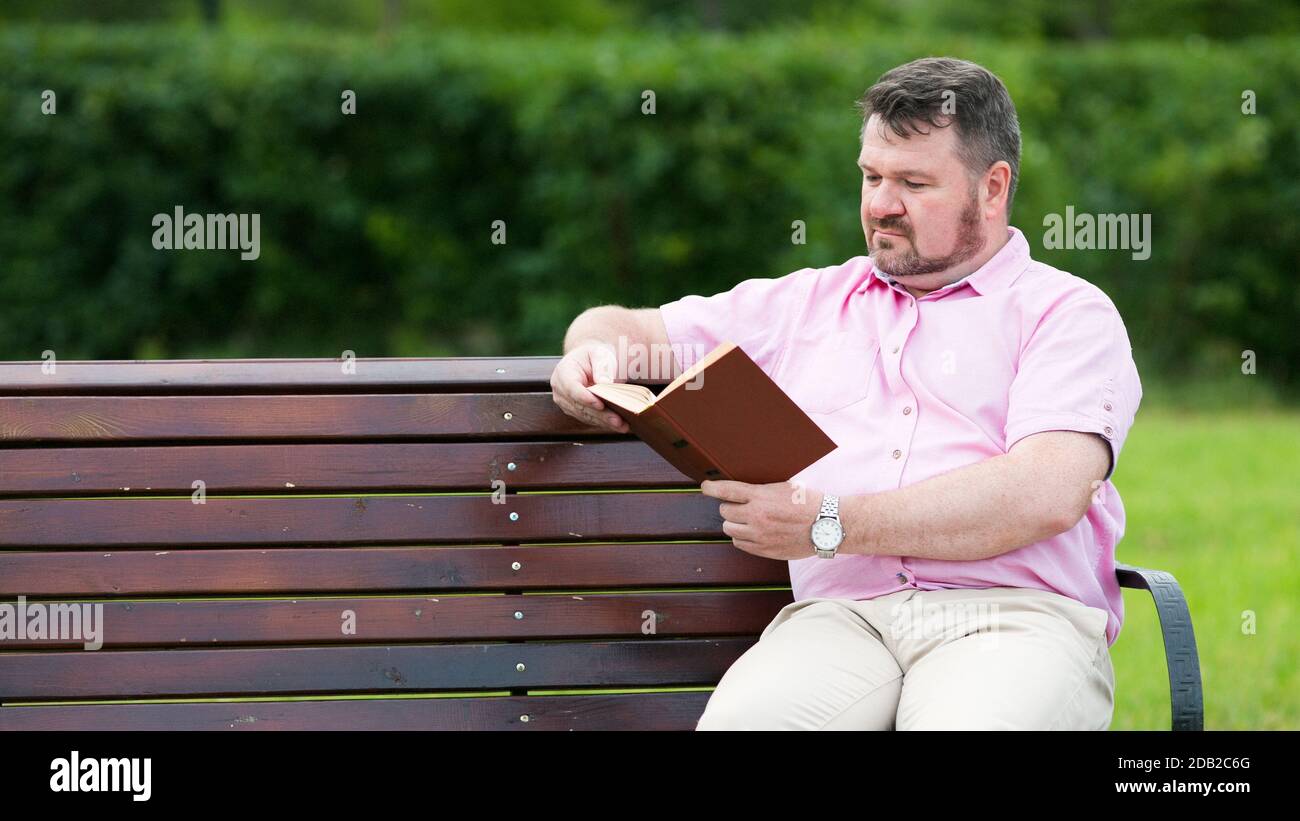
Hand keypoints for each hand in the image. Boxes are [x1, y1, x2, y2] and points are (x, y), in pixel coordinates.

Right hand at [549, 340, 629, 433]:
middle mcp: (561, 390)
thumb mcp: (599, 354)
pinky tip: (619, 426)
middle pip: (580, 406)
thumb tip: (604, 383)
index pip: (572, 388)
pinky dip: (604, 423)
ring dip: (604, 422)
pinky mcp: (575, 412)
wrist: (588, 363)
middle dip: (600, 415)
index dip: (585, 398)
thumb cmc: (594, 357)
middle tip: (618, 420)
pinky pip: (589, 419)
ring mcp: (566, 403)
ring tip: (623, 426)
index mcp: (563, 372)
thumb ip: (601, 366)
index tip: (600, 405)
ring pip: (585, 416)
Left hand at [700, 479, 821, 559]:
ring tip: (748, 520)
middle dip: (730, 507)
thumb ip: (762, 489)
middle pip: (724, 511)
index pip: (727, 490)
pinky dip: (742, 537)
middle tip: (741, 506)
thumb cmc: (809, 502)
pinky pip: (740, 544)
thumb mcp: (785, 487)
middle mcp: (756, 516)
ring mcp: (759, 535)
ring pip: (729, 529)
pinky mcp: (764, 550)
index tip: (705, 487)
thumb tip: (744, 490)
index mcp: (761, 496)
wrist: (827, 524)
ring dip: (735, 523)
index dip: (711, 488)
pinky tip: (753, 532)